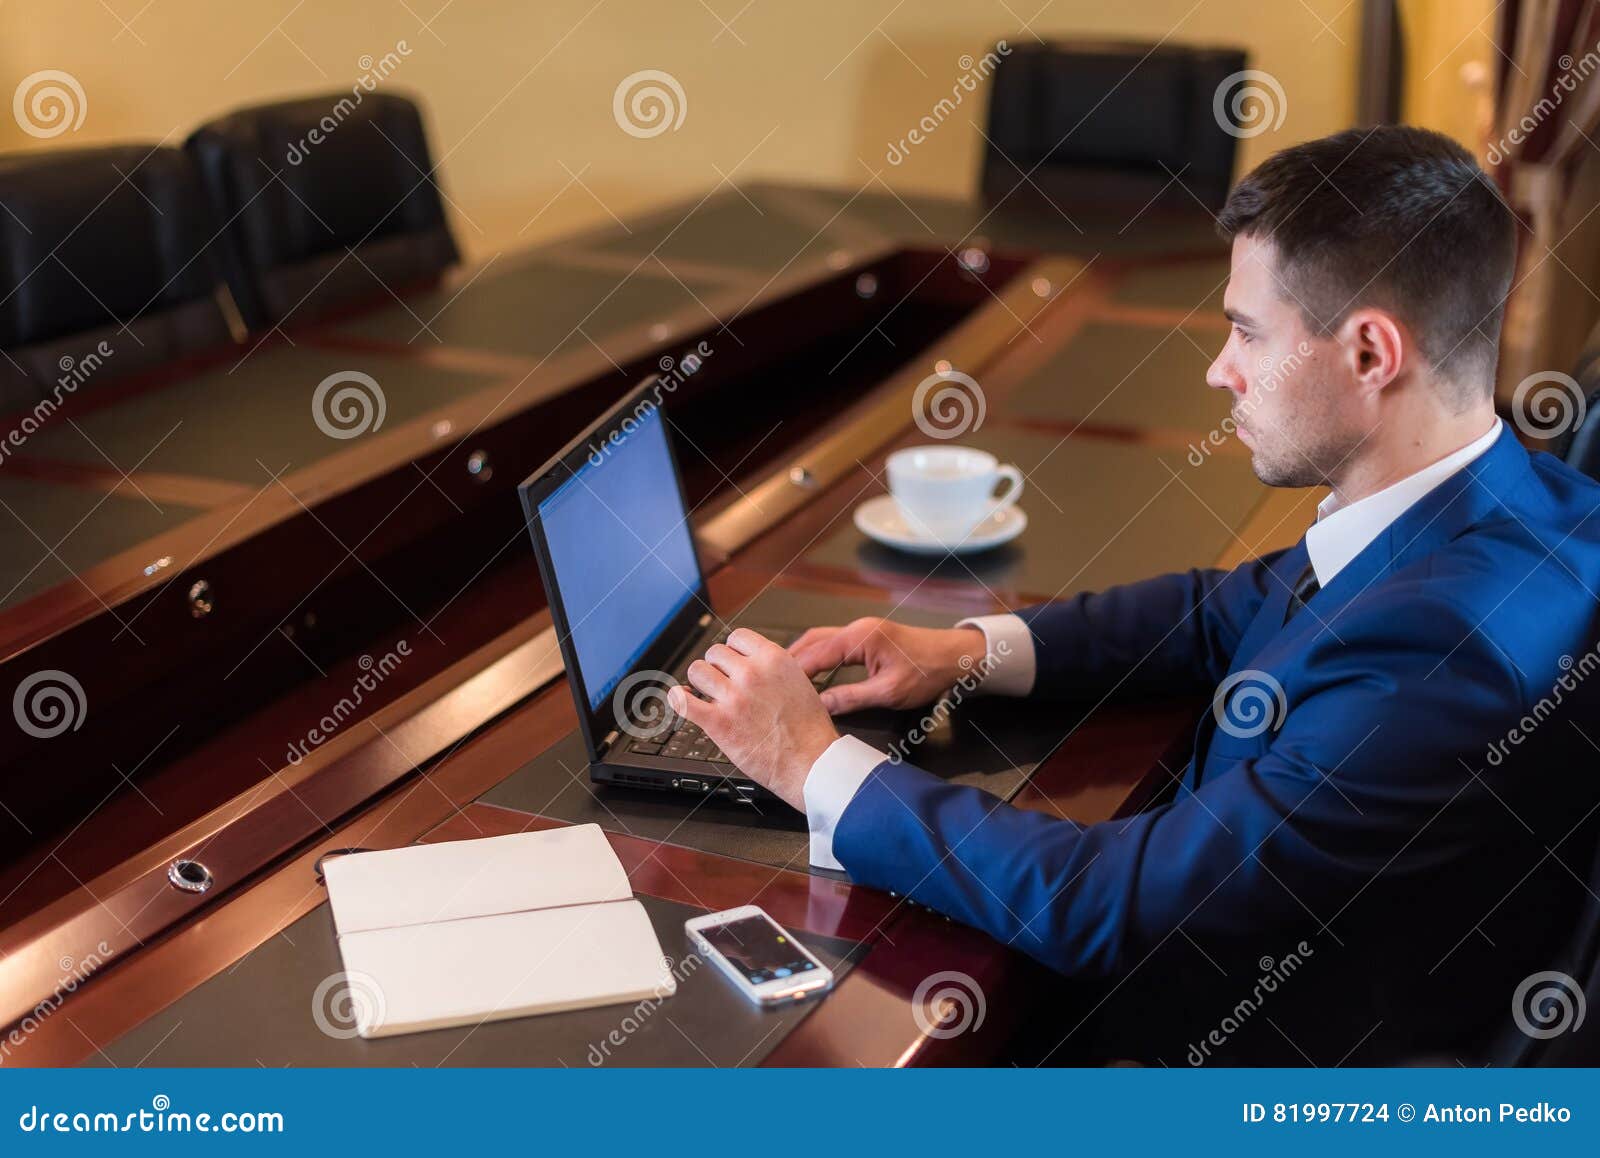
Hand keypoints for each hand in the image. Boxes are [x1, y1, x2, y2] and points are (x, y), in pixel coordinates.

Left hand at [666, 628, 839, 810]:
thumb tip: (752, 662)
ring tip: (707, 693)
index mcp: (773, 660)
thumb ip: (773, 668)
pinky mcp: (718, 722)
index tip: (732, 662)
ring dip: (700, 682)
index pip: (737, 637)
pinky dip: (678, 699)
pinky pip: (684, 702)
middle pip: (714, 653)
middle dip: (717, 667)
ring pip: (698, 672)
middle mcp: (751, 674)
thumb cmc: (809, 729)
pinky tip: (682, 699)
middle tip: (722, 682)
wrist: (810, 762)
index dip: (732, 650)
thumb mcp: (799, 682)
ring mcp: (733, 698)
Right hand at [788, 617, 987, 714]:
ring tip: (783, 680)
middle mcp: (856, 629)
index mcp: (860, 638)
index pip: (815, 654)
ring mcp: (861, 631)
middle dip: (789, 661)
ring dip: (802, 657)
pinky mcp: (866, 637)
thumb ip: (851, 698)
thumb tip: (820, 706)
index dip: (792, 672)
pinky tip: (810, 672)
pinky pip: (832, 643)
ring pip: (820, 640)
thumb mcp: (889, 692)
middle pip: (812, 641)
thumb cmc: (928, 672)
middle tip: (769, 682)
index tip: (773, 688)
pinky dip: (816, 656)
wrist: (956, 657)